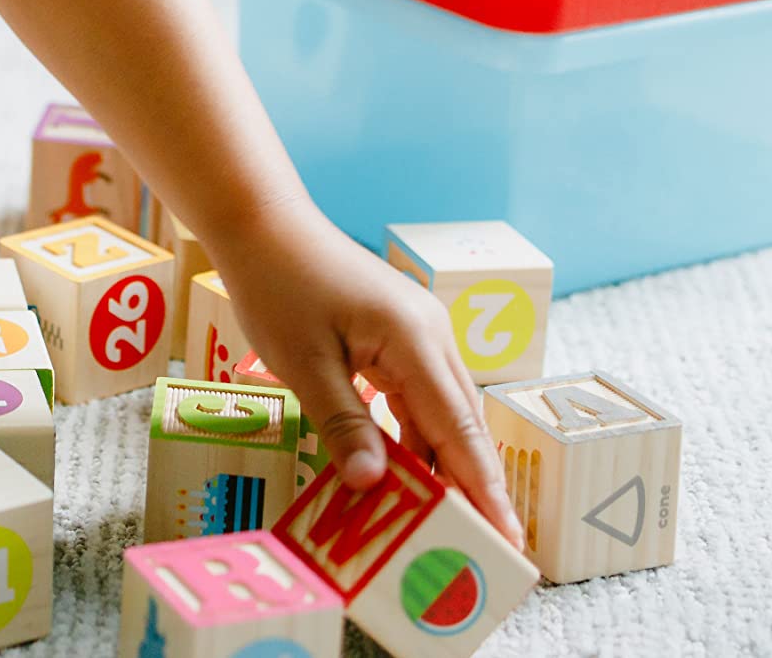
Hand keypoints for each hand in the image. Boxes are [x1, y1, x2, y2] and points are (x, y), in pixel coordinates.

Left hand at [209, 198, 524, 548]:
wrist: (263, 224)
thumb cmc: (278, 286)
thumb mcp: (304, 365)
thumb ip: (344, 426)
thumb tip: (375, 486)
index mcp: (414, 342)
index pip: (460, 431)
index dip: (484, 490)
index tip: (508, 538)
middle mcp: (431, 336)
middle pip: (462, 424)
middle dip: (475, 486)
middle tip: (487, 547)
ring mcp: (418, 333)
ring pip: (441, 412)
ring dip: (443, 464)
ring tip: (448, 523)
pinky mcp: (399, 335)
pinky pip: (418, 396)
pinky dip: (415, 436)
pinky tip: (405, 474)